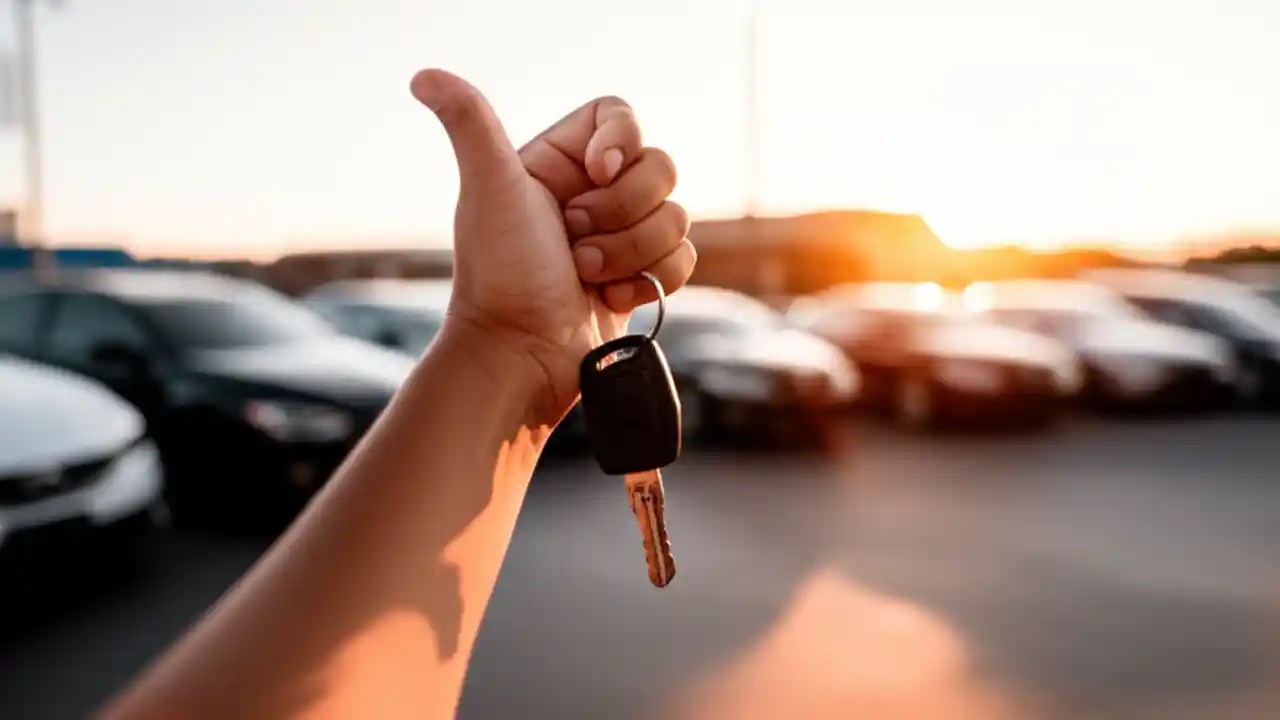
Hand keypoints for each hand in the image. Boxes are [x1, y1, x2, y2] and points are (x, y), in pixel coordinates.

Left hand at [410, 69, 694, 425]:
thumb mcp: (487, 188)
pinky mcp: (640, 277)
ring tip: (584, 275)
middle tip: (573, 241)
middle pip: (660, 168)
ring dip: (630, 253)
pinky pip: (682, 259)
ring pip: (675, 218)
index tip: (596, 174)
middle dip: (623, 213)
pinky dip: (651, 281)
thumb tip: (424, 76)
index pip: (619, 116)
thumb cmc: (502, 275)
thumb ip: (469, 123)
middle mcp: (591, 194)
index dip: (621, 142)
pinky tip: (608, 298)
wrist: (521, 356)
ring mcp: (619, 237)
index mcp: (558, 163)